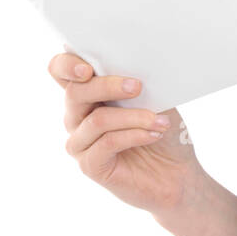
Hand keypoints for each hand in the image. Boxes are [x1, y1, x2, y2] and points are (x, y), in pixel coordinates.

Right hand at [48, 53, 200, 214]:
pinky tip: (154, 135)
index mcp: (87, 93)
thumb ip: (135, 80)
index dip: (67, 65)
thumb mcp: (155, 97)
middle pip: (76, 93)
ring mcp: (80, 142)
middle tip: (138, 87)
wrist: (176, 172)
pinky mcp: (89, 165)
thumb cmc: (162, 129)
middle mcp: (76, 116)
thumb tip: (133, 62)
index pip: (60, 70)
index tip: (88, 68)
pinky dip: (134, 135)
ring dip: (134, 117)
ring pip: (97, 120)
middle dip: (108, 86)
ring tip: (160, 121)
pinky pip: (107, 143)